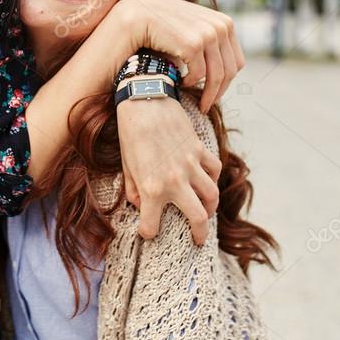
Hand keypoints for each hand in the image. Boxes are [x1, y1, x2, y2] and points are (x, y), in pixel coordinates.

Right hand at [114, 0, 243, 111]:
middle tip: (204, 106)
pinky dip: (188, 83)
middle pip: (229, 71)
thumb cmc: (159, 26)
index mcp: (224, 22)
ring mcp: (208, 33)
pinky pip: (199, 74)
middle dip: (217, 93)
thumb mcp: (188, 29)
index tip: (212, 95)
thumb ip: (205, 40)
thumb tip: (223, 69)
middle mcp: (221, 25)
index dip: (225, 82)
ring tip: (192, 100)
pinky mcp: (193, 43)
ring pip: (217, 76)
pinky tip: (177, 81)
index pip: (235, 61)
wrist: (132, 14)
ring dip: (205, 93)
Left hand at [116, 93, 222, 244]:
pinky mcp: (199, 149)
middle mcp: (175, 181)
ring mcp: (190, 165)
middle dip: (200, 234)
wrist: (144, 100)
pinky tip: (207, 181)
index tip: (148, 232)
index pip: (151, 224)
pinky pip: (214, 169)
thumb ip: (134, 189)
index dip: (148, 232)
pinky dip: (213, 178)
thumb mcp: (126, 165)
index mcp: (152, 188)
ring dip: (211, 208)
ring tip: (206, 213)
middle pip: (198, 217)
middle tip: (198, 240)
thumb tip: (141, 205)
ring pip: (212, 196)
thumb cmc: (130, 132)